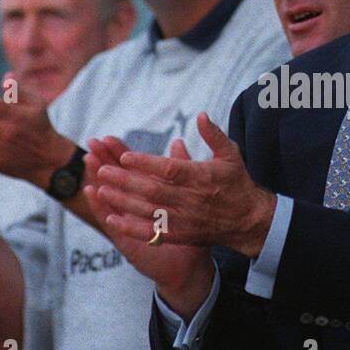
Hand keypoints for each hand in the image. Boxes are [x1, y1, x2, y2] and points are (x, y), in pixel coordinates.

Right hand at [83, 136, 214, 313]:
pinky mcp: (126, 239)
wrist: (191, 267)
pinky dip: (100, 207)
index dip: (119, 153)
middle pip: (116, 179)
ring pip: (109, 197)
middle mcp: (134, 207)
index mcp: (148, 195)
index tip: (109, 137)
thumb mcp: (189, 196)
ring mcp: (127, 223)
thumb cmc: (192, 231)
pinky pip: (111, 221)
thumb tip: (178, 143)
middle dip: (104, 160)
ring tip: (88, 160)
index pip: (131, 169)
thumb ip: (183, 169)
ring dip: (97, 178)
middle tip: (92, 142)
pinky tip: (91, 191)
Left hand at [93, 113, 275, 258]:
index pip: (169, 169)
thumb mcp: (230, 154)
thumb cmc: (236, 183)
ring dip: (123, 201)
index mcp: (201, 177)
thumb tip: (200, 115)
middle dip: (125, 180)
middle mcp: (191, 200)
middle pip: (153, 190)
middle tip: (102, 170)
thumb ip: (213, 135)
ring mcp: (184, 219)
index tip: (125, 156)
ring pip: (148, 211)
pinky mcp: (180, 234)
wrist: (247, 220)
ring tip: (102, 189)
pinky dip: (131, 228)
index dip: (146, 163)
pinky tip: (112, 219)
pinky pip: (152, 233)